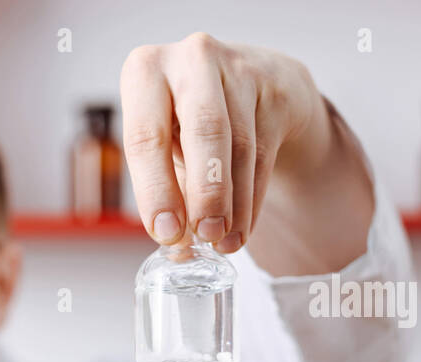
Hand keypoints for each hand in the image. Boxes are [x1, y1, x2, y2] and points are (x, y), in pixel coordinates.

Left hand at [119, 32, 329, 254]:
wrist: (249, 83)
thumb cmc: (187, 120)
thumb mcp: (163, 144)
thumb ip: (166, 188)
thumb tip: (178, 243)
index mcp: (146, 71)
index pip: (145, 136)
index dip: (155, 190)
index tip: (166, 233)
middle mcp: (192, 59)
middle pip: (203, 130)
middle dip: (204, 191)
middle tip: (204, 235)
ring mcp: (238, 68)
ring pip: (240, 147)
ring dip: (232, 204)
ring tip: (223, 242)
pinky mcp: (275, 88)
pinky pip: (264, 154)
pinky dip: (252, 199)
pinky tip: (242, 228)